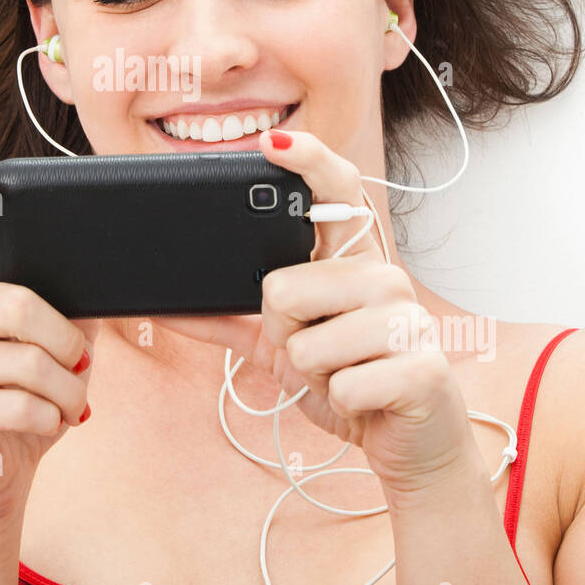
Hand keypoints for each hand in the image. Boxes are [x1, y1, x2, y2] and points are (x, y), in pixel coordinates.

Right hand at [0, 166, 96, 530]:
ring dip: (67, 393)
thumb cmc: (25, 408)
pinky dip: (51, 420)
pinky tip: (50, 427)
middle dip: (68, 343)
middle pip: (18, 304)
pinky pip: (19, 405)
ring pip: (27, 363)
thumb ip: (68, 312)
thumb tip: (110, 276)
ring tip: (68, 407)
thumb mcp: (55, 353)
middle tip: (80, 369)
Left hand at [228, 128, 480, 496]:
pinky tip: (364, 400)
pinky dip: (338, 403)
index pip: (336, 190)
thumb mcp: (280, 345)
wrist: (411, 442)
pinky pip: (339, 386)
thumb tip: (163, 305)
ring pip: (306, 346)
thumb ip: (227, 319)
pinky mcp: (422, 369)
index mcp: (353, 259)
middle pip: (283, 287)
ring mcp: (408, 320)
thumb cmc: (347, 377)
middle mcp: (384, 277)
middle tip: (312, 349)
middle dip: (281, 333)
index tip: (272, 143)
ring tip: (341, 375)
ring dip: (311, 376)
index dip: (306, 161)